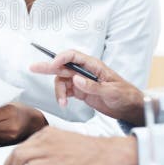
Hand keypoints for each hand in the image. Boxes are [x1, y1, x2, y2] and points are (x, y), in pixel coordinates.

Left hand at [4, 127, 137, 164]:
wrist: (109, 153)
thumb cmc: (91, 152)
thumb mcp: (65, 143)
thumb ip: (49, 149)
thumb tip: (34, 163)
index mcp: (48, 133)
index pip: (22, 145)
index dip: (15, 160)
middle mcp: (45, 138)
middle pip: (16, 152)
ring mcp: (49, 148)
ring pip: (19, 159)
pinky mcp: (54, 161)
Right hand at [30, 49, 144, 125]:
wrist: (130, 107)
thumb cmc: (125, 95)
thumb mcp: (111, 91)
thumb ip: (93, 86)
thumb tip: (76, 80)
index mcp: (94, 66)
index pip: (73, 56)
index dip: (61, 59)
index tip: (52, 66)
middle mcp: (85, 71)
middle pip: (63, 66)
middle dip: (48, 67)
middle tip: (33, 67)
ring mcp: (82, 81)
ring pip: (62, 81)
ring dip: (58, 91)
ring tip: (62, 103)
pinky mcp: (80, 92)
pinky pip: (65, 91)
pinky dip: (62, 97)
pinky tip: (64, 104)